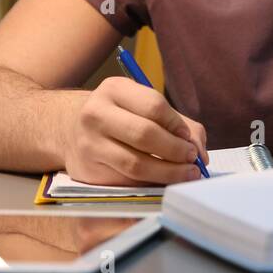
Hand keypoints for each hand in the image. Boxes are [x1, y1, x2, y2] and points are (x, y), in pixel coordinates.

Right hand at [63, 76, 208, 185]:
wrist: (71, 129)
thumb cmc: (120, 117)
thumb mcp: (143, 106)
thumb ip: (179, 125)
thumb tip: (200, 154)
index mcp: (114, 89)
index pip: (153, 105)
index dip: (176, 125)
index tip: (189, 139)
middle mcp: (96, 113)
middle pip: (144, 134)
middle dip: (175, 150)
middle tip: (192, 160)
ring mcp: (89, 142)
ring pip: (135, 163)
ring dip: (168, 172)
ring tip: (186, 174)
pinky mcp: (87, 169)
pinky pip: (126, 180)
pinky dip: (151, 183)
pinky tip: (163, 181)